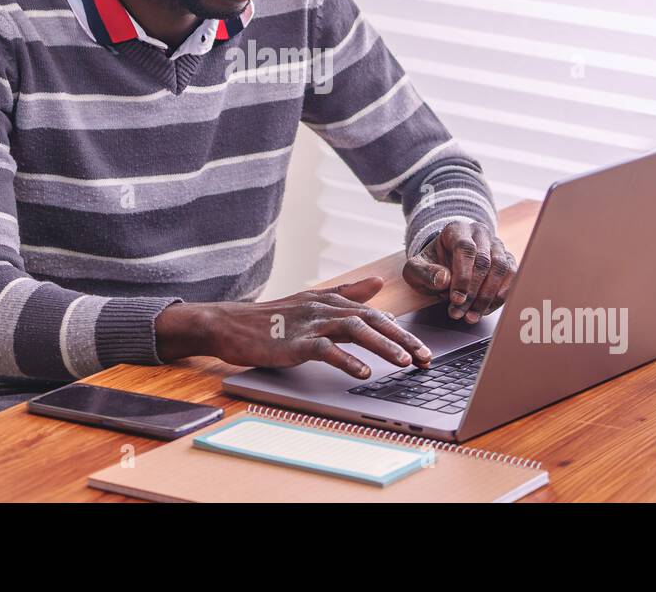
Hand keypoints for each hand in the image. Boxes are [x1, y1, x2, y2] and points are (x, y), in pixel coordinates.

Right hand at [179, 277, 432, 379]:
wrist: (230, 324)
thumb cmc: (271, 318)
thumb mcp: (312, 301)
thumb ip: (346, 292)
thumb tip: (377, 282)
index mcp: (330, 300)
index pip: (375, 314)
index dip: (401, 331)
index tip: (423, 349)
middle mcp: (323, 308)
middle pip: (371, 319)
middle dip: (402, 339)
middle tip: (426, 358)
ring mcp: (308, 324)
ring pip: (354, 329)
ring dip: (382, 346)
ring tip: (404, 361)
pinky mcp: (293, 342)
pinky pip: (325, 349)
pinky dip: (346, 360)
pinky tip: (363, 373)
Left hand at [402, 220, 518, 322]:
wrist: (442, 263)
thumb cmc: (430, 265)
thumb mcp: (415, 269)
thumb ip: (425, 273)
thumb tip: (444, 280)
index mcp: (457, 230)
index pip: (465, 249)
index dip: (463, 276)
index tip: (456, 299)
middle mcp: (480, 234)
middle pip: (485, 261)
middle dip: (473, 292)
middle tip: (461, 313)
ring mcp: (496, 245)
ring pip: (502, 269)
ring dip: (488, 297)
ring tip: (472, 316)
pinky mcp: (507, 259)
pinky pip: (512, 276)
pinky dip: (500, 296)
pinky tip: (485, 310)